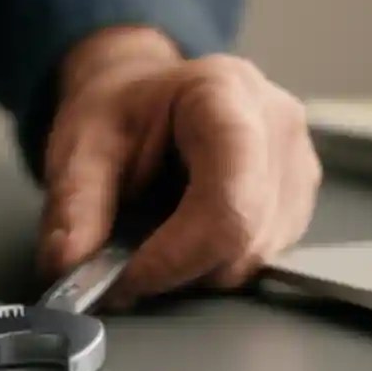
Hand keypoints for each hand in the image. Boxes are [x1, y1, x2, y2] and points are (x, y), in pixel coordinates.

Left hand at [37, 26, 321, 307]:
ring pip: (258, 256)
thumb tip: (70, 263)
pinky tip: (192, 232)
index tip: (127, 277)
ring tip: (161, 234)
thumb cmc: (123, 111)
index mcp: (225, 93)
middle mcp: (278, 125)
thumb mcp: (79, 145)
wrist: (152, 96)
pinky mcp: (301, 198)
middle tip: (129, 264)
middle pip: (246, 237)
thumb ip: (74, 204)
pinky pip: (266, 257)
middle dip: (181, 268)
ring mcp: (299, 163)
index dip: (177, 256)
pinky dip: (219, 263)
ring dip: (200, 269)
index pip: (227, 201)